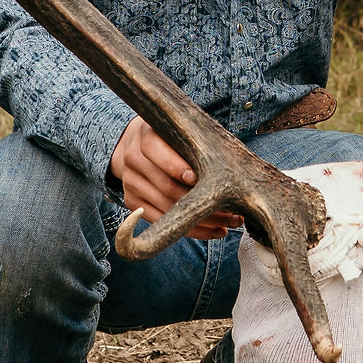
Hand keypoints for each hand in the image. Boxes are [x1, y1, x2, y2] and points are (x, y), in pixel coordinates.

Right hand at [110, 118, 242, 237]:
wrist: (136, 145)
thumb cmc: (172, 138)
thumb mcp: (179, 131)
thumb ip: (195, 142)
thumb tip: (229, 165)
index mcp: (146, 136)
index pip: (157, 151)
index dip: (177, 167)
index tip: (198, 178)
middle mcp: (133, 159)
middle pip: (167, 186)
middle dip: (201, 201)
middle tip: (232, 208)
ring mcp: (131, 182)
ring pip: (168, 208)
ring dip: (202, 220)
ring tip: (230, 222)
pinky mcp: (132, 202)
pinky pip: (163, 223)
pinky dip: (191, 230)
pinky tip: (214, 230)